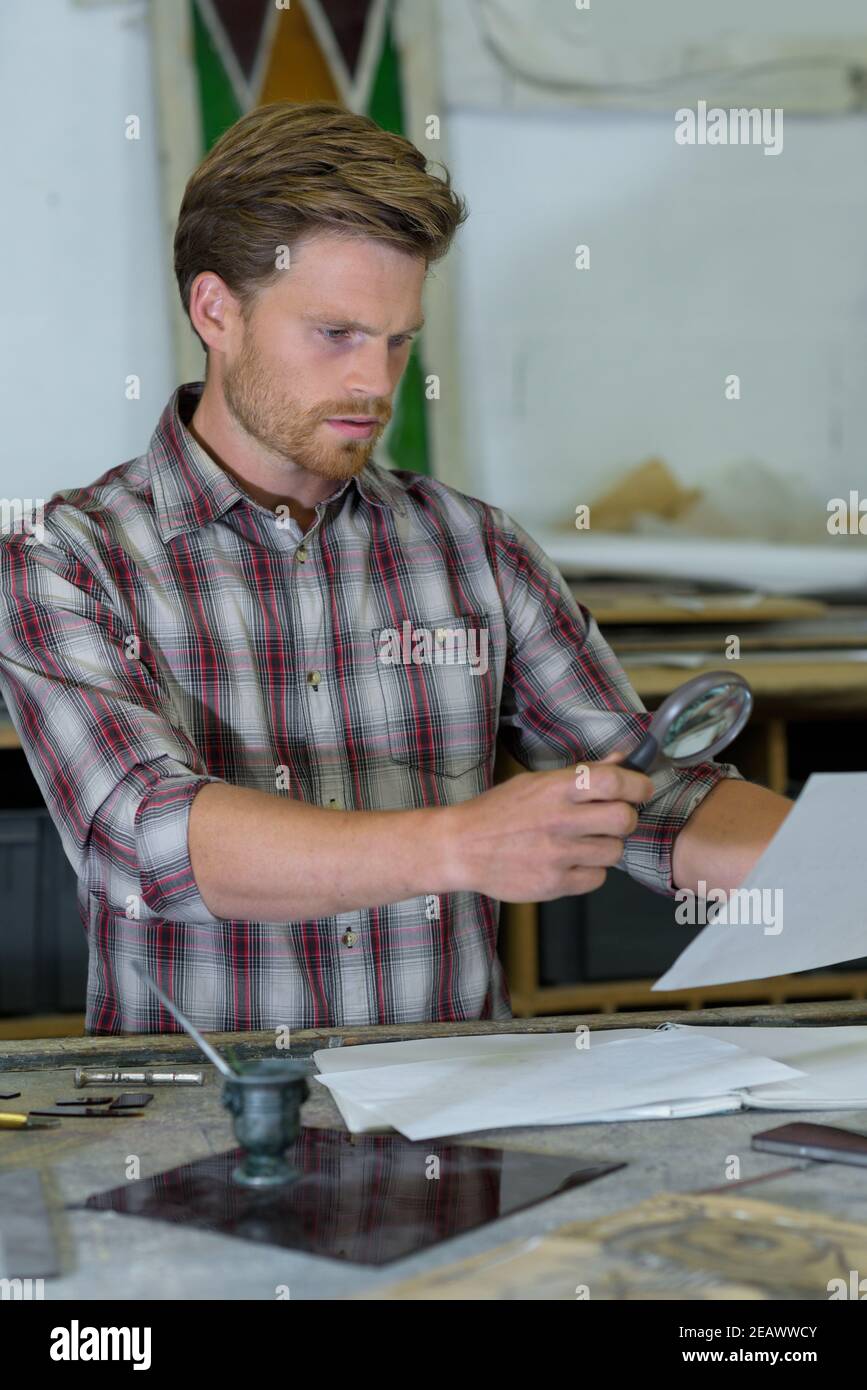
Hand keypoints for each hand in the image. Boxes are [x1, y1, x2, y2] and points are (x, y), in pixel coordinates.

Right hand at [444, 755, 654, 902]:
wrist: (460, 847)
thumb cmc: (498, 812)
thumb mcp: (535, 783)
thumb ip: (581, 774)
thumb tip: (622, 760)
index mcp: (554, 789)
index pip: (614, 780)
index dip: (637, 784)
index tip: (640, 789)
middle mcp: (559, 820)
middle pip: (624, 819)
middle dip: (626, 818)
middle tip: (613, 819)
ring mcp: (557, 854)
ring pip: (614, 851)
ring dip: (606, 846)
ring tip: (583, 842)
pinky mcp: (554, 883)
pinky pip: (597, 878)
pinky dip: (590, 870)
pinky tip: (570, 861)